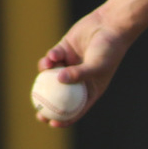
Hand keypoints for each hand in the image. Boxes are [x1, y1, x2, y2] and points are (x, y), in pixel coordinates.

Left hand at [36, 10, 128, 127]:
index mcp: (89, 89)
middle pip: (59, 96)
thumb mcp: (97, 66)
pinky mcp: (63, 51)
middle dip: (46, 105)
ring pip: (51, 76)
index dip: (63, 119)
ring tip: (45, 68)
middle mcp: (78, 79)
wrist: (110, 26)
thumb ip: (79, 74)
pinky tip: (52, 56)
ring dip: (44, 75)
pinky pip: (52, 58)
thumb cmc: (109, 50)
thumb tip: (59, 80)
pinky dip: (50, 58)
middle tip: (37, 110)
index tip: (52, 122)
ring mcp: (69, 65)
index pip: (75, 109)